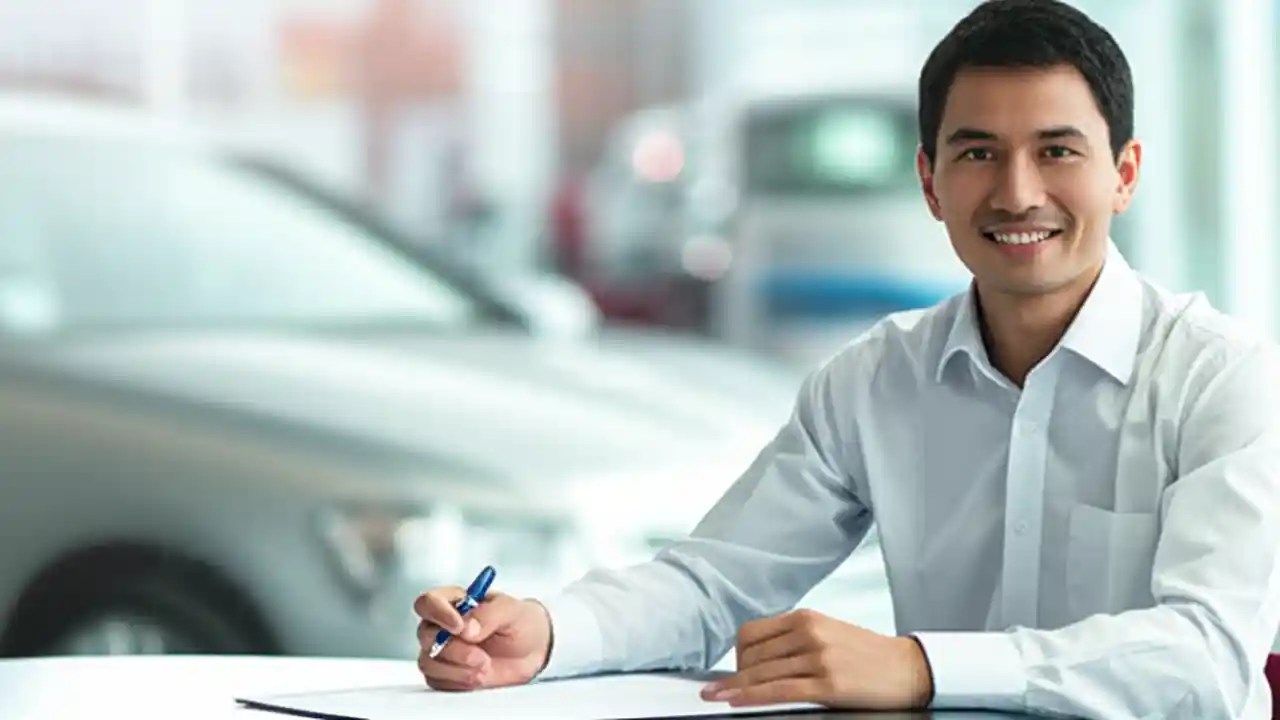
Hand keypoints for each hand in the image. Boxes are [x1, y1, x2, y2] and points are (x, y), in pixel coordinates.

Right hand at [413, 587, 551, 691]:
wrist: (532, 651)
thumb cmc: (520, 623)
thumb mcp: (511, 611)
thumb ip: (489, 614)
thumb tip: (466, 628)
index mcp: (454, 602)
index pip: (428, 602)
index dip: (438, 614)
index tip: (459, 626)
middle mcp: (442, 625)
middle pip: (425, 635)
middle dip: (454, 649)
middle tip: (481, 657)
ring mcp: (442, 651)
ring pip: (428, 661)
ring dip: (457, 669)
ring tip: (485, 667)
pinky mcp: (446, 674)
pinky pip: (436, 681)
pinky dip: (458, 681)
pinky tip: (478, 676)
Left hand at [699, 609, 932, 709]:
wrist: (908, 669)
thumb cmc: (868, 655)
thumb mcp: (829, 633)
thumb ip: (796, 639)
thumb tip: (759, 658)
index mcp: (807, 618)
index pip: (753, 632)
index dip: (736, 653)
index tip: (730, 669)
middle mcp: (810, 633)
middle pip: (753, 655)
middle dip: (733, 674)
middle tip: (719, 689)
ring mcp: (818, 658)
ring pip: (762, 674)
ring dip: (734, 688)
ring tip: (715, 696)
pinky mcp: (828, 684)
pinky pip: (779, 691)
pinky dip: (752, 697)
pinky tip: (736, 701)